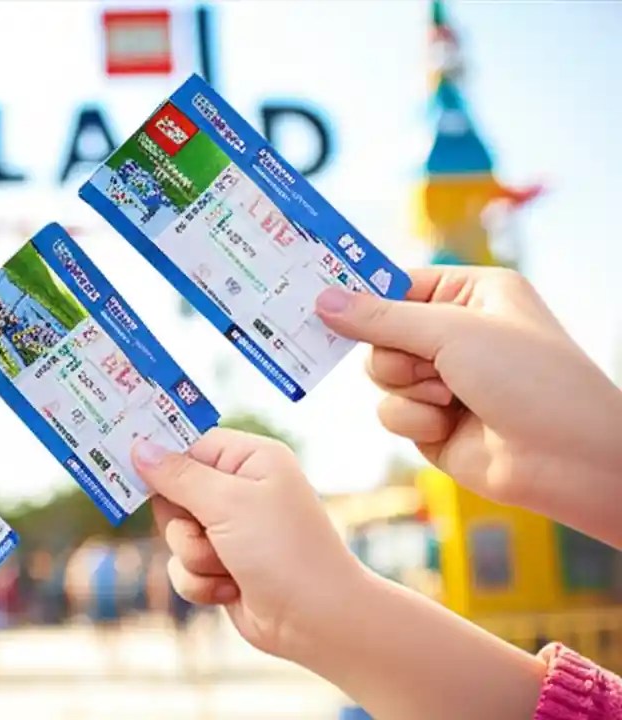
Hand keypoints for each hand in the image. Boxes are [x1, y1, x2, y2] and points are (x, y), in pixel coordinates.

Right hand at [133, 430, 545, 719]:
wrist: (318, 621)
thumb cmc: (282, 551)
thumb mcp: (228, 503)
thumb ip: (178, 475)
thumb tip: (138, 447)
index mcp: (250, 459)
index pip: (188, 443)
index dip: (160, 456)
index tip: (124, 461)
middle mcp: (240, 490)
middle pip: (172, 493)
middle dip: (183, 523)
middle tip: (208, 532)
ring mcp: (230, 530)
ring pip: (174, 535)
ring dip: (195, 557)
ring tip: (229, 567)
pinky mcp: (221, 565)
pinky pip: (182, 567)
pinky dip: (201, 582)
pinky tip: (231, 590)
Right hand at [316, 266, 621, 544]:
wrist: (568, 459)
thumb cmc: (531, 378)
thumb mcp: (453, 332)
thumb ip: (381, 318)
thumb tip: (323, 301)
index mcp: (472, 294)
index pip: (397, 284)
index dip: (361, 293)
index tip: (319, 296)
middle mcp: (456, 333)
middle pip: (378, 333)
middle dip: (396, 354)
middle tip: (426, 364)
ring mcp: (443, 380)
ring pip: (379, 375)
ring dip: (408, 389)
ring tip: (451, 398)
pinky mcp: (432, 422)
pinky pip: (390, 412)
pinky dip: (414, 419)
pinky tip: (451, 425)